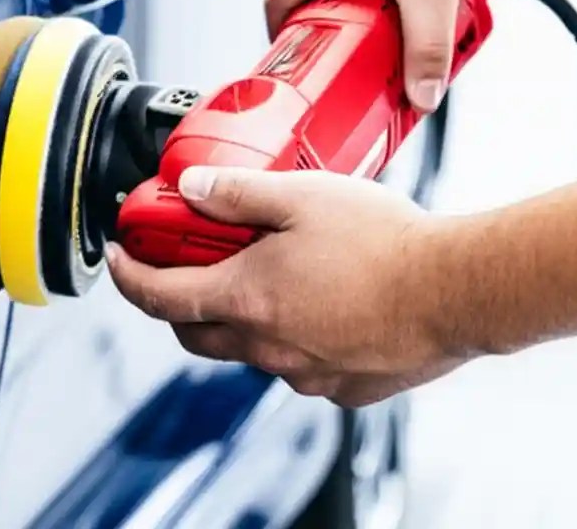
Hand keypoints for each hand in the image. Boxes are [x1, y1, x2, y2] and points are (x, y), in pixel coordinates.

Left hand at [106, 166, 469, 406]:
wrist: (459, 291)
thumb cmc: (385, 242)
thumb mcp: (300, 196)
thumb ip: (236, 192)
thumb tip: (190, 188)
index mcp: (245, 299)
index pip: (156, 297)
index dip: (126, 276)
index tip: (117, 258)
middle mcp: (265, 346)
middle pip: (193, 332)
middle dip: (175, 303)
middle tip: (181, 269)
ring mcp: (303, 373)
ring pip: (247, 350)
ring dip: (239, 319)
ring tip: (266, 277)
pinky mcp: (342, 388)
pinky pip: (299, 366)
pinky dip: (292, 339)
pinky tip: (318, 307)